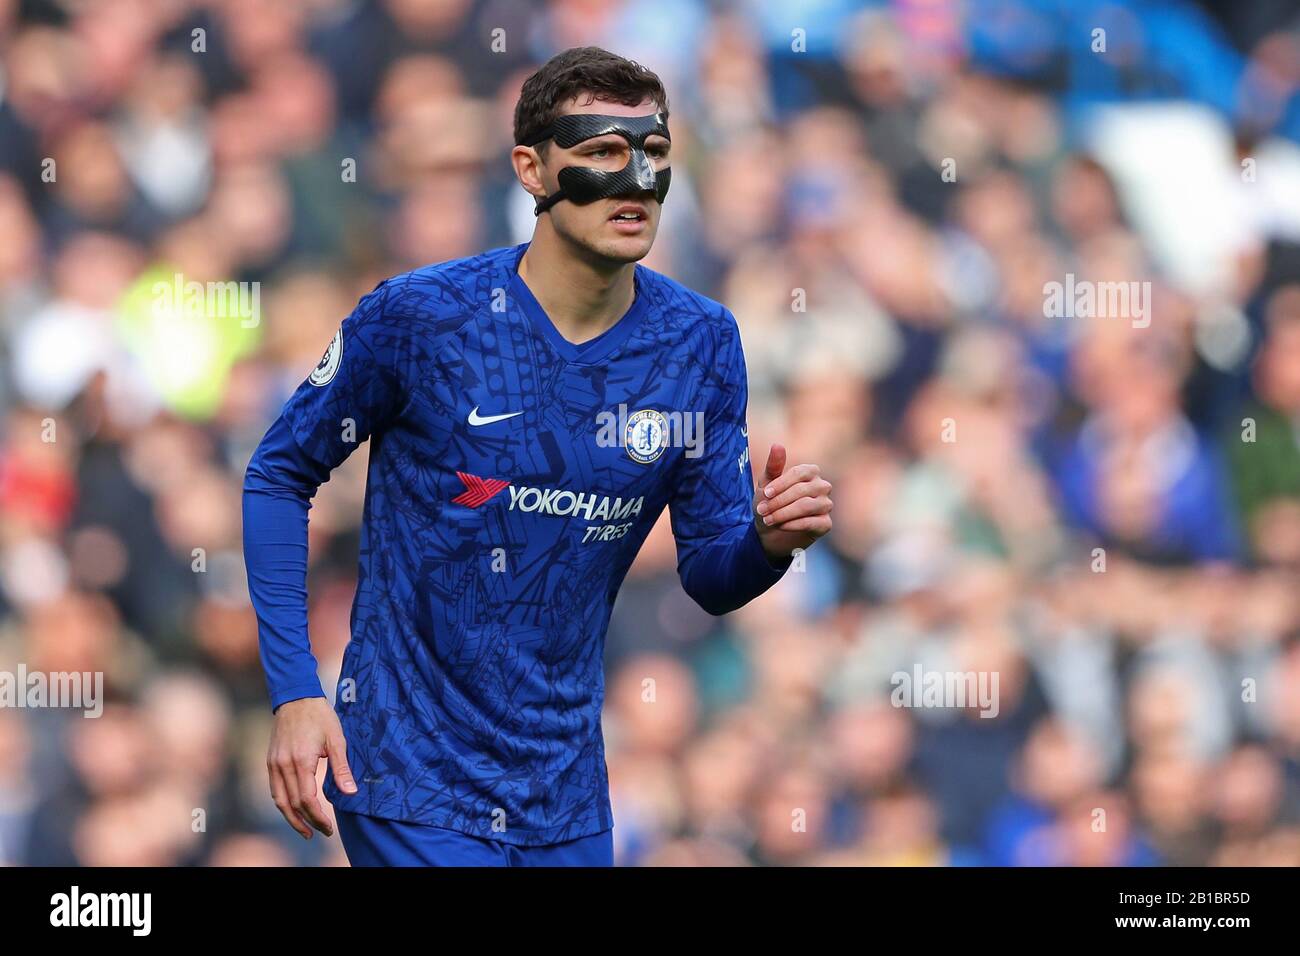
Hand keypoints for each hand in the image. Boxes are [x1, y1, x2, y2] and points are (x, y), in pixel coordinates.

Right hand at [267, 696, 356, 839]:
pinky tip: (293, 810)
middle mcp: (283, 765)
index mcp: (301, 761)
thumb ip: (341, 768)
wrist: (296, 697)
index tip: (329, 827)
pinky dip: (283, 804)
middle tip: (322, 832)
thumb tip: (351, 792)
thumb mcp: (336, 739)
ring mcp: (273, 764)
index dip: (318, 817)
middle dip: (307, 822)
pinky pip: (274, 789)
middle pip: (292, 804)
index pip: (306, 800)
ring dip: (291, 818)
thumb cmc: (320, 717)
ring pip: (279, 800)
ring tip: (305, 831)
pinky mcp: (270, 761)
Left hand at [753, 443, 832, 559]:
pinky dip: (794, 525)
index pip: (800, 473)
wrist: (768, 532)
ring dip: (784, 514)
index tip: (765, 494)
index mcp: (810, 472)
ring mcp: (826, 505)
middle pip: (802, 490)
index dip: (781, 484)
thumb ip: (773, 466)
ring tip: (768, 520)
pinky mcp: (826, 524)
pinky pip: (813, 522)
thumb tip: (777, 445)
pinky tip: (781, 527)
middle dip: (778, 502)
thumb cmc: (769, 503)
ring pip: (807, 506)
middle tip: (762, 511)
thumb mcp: (766, 484)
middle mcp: (822, 486)